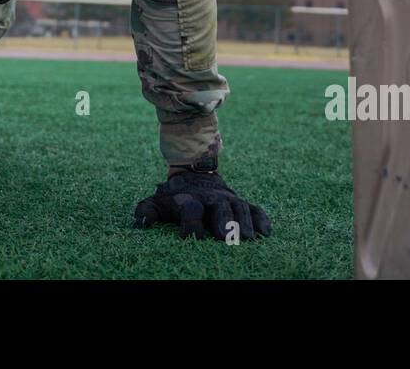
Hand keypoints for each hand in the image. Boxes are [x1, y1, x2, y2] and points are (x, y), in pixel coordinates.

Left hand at [133, 170, 271, 240]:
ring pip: (239, 207)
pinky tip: (267, 232)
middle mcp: (211, 197)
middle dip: (223, 222)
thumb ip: (147, 211)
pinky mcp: (240, 201)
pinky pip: (254, 208)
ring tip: (249, 240)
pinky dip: (262, 218)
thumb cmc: (174, 195)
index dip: (189, 223)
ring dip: (244, 223)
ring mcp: (228, 198)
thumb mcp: (157, 200)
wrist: (192, 170)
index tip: (188, 238)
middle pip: (219, 207)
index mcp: (190, 198)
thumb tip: (141, 223)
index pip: (191, 208)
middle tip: (225, 238)